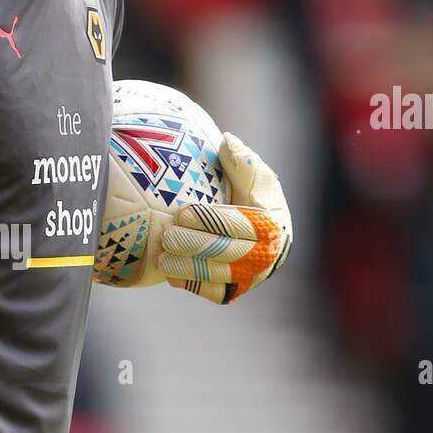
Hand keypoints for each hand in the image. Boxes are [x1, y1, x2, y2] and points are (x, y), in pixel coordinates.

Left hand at [157, 132, 291, 303]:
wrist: (260, 237)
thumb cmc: (253, 199)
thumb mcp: (254, 178)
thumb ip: (242, 162)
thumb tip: (227, 139)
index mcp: (272, 225)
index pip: (239, 225)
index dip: (209, 220)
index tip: (181, 212)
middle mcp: (265, 256)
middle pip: (225, 253)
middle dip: (192, 245)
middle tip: (165, 234)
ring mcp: (249, 277)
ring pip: (216, 276)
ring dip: (185, 267)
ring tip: (161, 257)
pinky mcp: (235, 292)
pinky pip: (212, 292)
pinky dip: (190, 283)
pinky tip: (169, 273)